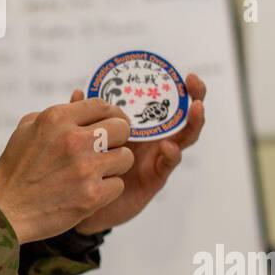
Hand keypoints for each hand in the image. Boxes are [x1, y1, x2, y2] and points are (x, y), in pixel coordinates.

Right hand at [0, 98, 133, 243]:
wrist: (6, 210)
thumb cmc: (16, 168)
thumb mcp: (28, 129)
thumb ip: (58, 112)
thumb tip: (80, 97)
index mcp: (57, 118)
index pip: (103, 105)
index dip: (113, 114)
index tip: (113, 123)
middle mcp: (74, 140)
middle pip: (122, 128)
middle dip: (118, 138)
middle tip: (109, 147)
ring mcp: (85, 169)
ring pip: (125, 157)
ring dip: (114, 165)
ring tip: (97, 171)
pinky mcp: (92, 195)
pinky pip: (118, 185)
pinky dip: (107, 189)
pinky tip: (90, 190)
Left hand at [72, 73, 206, 234]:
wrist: (82, 202)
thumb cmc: (87, 165)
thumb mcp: (87, 137)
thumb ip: (85, 117)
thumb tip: (78, 92)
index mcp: (139, 125)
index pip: (162, 103)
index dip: (174, 86)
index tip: (182, 72)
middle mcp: (153, 139)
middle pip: (182, 117)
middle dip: (194, 98)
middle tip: (194, 83)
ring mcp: (157, 158)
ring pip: (184, 138)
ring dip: (193, 122)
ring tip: (196, 109)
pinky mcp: (155, 178)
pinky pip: (168, 164)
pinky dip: (171, 154)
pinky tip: (168, 147)